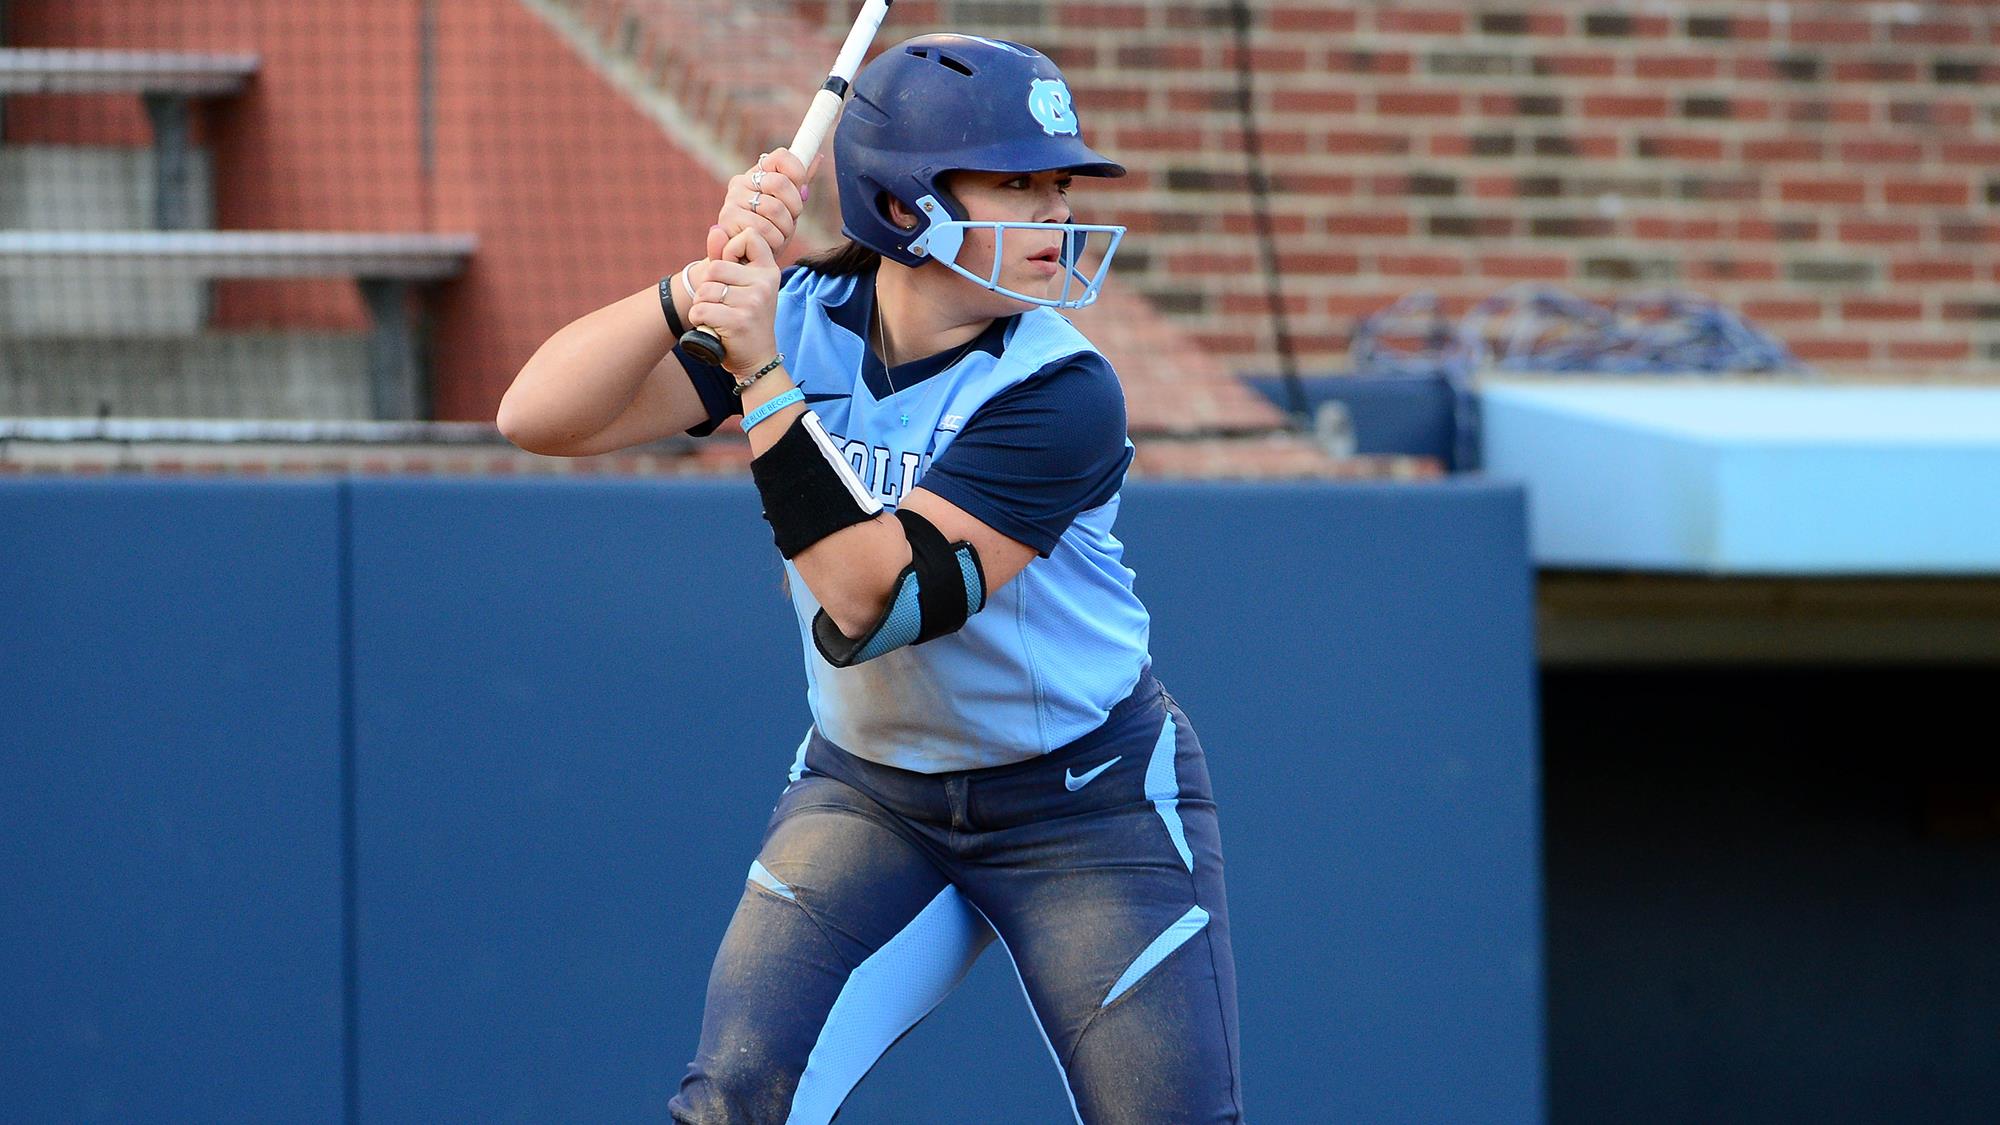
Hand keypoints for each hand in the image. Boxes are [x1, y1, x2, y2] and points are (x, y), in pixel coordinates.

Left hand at [685, 227, 781, 378]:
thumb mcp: (743, 285)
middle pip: (715, 267)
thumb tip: (715, 229)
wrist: (757, 360)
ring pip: (705, 290)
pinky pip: (701, 310)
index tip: (733, 271)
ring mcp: (753, 302)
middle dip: (709, 286)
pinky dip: (699, 320)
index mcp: (769, 270)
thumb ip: (727, 256)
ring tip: (718, 316)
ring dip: (702, 305)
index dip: (731, 250)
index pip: (748, 236)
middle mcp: (765, 283)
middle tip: (721, 303)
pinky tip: (712, 327)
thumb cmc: (746, 318)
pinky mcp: (738, 321)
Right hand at [717, 148, 820, 258]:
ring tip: (777, 236)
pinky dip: (774, 241)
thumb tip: (817, 157)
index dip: (798, 174)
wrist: (749, 263)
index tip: (800, 193)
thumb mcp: (788, 207)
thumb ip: (799, 183)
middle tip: (789, 221)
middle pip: (780, 183)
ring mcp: (732, 199)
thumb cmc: (770, 233)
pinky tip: (767, 245)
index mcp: (757, 174)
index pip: (782, 156)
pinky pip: (764, 228)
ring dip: (784, 229)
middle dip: (793, 208)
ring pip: (774, 208)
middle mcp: (741, 182)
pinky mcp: (728, 219)